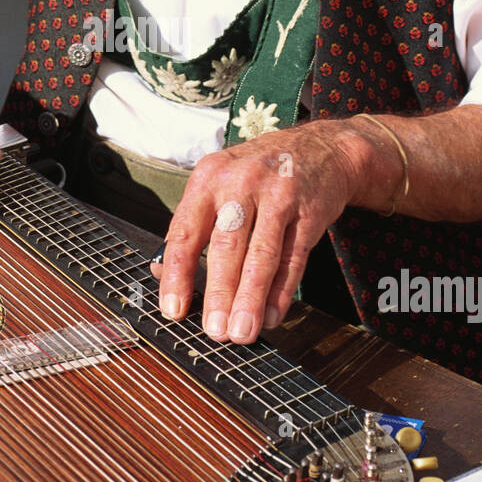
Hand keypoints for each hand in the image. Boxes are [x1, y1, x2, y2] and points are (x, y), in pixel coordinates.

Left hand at [149, 123, 366, 343]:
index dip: (178, 275)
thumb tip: (162, 273)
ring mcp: (279, 195)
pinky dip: (282, 292)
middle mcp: (242, 183)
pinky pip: (294, 258)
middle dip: (219, 294)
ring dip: (250, 299)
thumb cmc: (258, 173)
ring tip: (242, 333)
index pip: (185, 232)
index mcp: (209, 178)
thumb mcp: (219, 183)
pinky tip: (272, 317)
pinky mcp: (310, 211)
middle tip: (214, 331)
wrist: (319, 148)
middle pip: (226, 246)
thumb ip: (193, 224)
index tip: (174, 311)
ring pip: (262, 255)